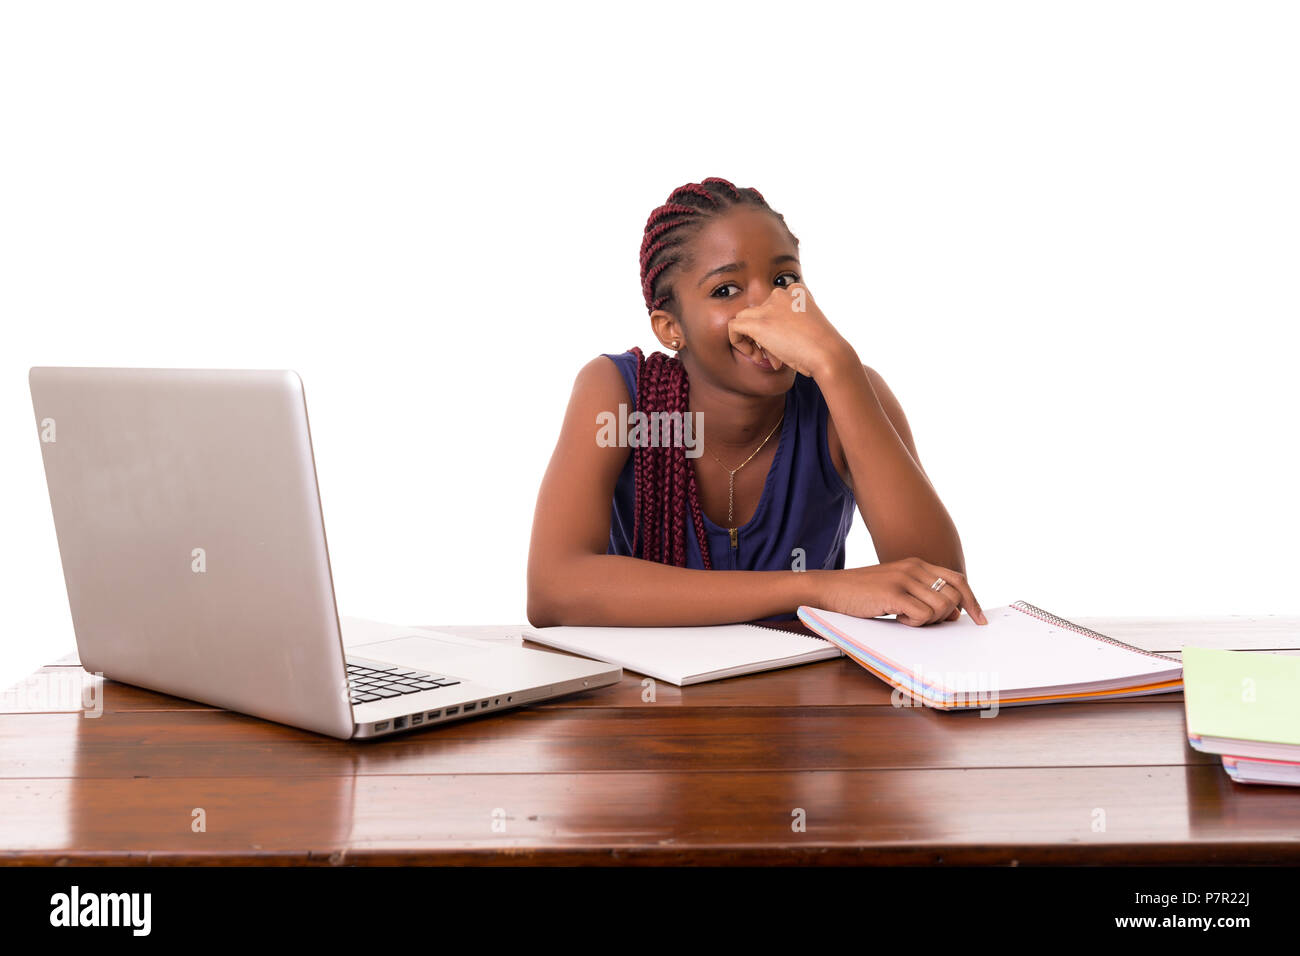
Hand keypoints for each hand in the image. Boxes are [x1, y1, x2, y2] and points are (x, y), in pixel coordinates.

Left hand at [728, 282, 853, 379]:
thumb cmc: (823, 349)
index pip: (773, 307)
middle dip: (764, 338)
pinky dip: (738, 342)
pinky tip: (756, 356)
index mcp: (796, 291)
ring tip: (765, 358)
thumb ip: (789, 326)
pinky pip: (733, 327)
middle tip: (776, 358)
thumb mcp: (808, 329)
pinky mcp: (758, 322)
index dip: (775, 330)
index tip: (785, 347)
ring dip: (751, 340)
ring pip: (744, 318)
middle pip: (759, 314)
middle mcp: (781, 294)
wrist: (828, 354)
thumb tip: (771, 341)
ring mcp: (769, 307)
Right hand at [813, 558, 987, 625]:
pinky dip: (914, 623)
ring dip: (928, 620)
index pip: (958, 579)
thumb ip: (923, 594)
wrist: (830, 589)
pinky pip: (922, 615)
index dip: (972, 600)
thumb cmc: (862, 593)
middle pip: (955, 594)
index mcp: (917, 564)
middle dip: (949, 615)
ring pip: (942, 607)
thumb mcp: (896, 587)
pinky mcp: (893, 593)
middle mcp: (914, 567)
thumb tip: (953, 613)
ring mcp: (904, 579)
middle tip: (929, 622)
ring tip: (906, 617)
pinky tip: (897, 617)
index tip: (980, 619)